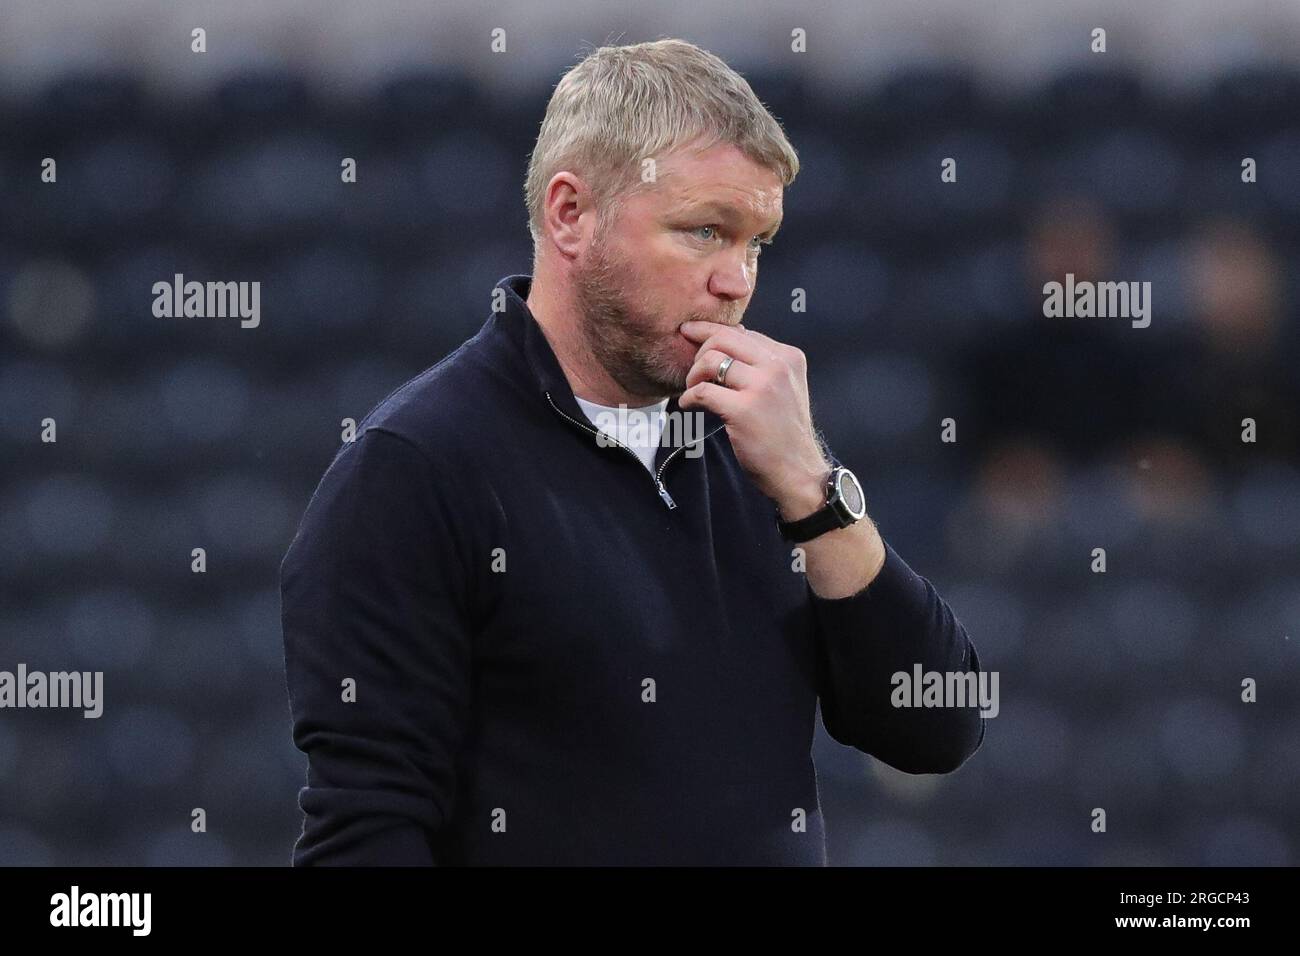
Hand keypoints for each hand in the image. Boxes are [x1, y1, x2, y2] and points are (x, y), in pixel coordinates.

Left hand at [677, 320, 830, 517]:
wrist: (798, 471)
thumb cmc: (784, 433)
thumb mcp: (784, 387)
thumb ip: (762, 363)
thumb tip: (730, 336)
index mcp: (788, 357)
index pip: (742, 331)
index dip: (711, 333)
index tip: (691, 335)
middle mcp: (778, 366)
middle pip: (723, 337)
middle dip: (698, 351)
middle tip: (692, 371)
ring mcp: (763, 386)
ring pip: (711, 360)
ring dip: (693, 375)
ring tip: (692, 390)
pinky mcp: (745, 409)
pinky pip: (703, 391)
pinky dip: (689, 397)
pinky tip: (689, 405)